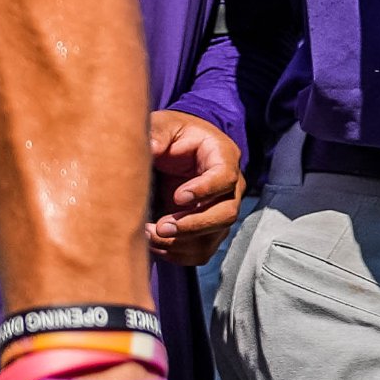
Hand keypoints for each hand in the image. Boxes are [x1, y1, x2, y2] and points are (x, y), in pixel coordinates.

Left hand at [145, 111, 243, 266]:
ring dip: (182, 243)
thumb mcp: (164, 125)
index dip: (205, 190)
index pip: (225, 177)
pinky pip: (202, 251)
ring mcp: (221, 210)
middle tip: (160, 226)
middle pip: (226, 214)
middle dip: (193, 225)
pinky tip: (155, 245)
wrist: (175, 150)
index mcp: (223, 156)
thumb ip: (157, 134)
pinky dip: (179, 254)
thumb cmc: (172, 134)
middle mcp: (230, 187)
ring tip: (150, 235)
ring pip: (214, 237)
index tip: (177, 197)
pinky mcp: (210, 229)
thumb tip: (149, 147)